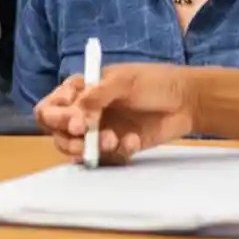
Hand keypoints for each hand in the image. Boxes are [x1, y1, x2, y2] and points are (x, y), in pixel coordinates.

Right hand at [35, 64, 194, 165]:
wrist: (186, 100)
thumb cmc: (153, 82)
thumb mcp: (124, 81)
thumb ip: (97, 95)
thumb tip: (77, 113)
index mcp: (82, 89)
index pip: (52, 106)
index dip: (56, 116)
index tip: (74, 123)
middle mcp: (86, 111)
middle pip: (58, 132)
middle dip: (67, 138)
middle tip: (83, 137)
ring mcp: (100, 130)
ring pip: (77, 149)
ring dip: (90, 148)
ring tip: (113, 140)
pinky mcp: (117, 146)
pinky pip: (107, 157)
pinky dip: (118, 150)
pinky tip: (133, 140)